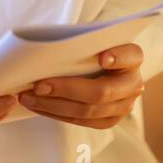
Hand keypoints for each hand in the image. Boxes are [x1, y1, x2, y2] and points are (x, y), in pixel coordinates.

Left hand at [18, 43, 145, 128]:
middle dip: (66, 89)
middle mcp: (133, 83)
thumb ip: (81, 43)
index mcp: (133, 57)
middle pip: (102, 91)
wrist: (100, 66)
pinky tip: (38, 106)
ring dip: (54, 106)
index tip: (102, 58)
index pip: (131, 55)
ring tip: (28, 98)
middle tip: (38, 86)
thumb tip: (45, 51)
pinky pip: (83, 122)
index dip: (118, 57)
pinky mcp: (110, 120)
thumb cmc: (91, 48)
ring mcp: (124, 106)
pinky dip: (57, 114)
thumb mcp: (90, 40)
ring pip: (89, 111)